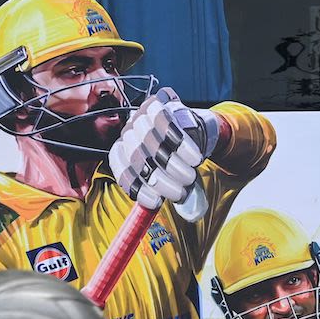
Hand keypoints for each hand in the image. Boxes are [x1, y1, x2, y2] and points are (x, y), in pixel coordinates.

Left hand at [109, 87, 219, 222]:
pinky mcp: (159, 104)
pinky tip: (195, 159)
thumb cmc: (181, 161)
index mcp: (124, 153)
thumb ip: (184, 197)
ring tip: (190, 177)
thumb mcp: (180, 182)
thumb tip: (192, 214)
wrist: (197, 133)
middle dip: (160, 180)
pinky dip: (182, 145)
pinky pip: (167, 124)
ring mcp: (141, 116)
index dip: (137, 188)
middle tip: (180, 193)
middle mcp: (128, 134)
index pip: (122, 171)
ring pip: (151, 142)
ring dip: (172, 165)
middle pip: (137, 158)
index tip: (156, 203)